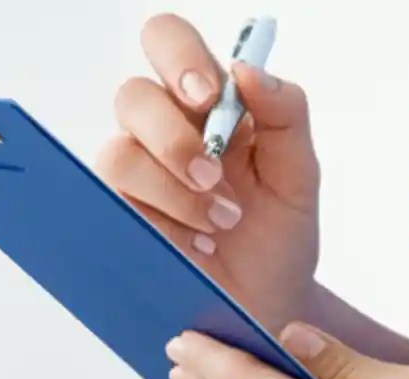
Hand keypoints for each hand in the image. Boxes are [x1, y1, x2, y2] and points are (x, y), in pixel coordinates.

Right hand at [95, 13, 320, 332]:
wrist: (264, 303)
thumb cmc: (278, 235)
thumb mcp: (299, 173)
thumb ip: (286, 112)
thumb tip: (247, 70)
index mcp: (205, 104)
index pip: (169, 44)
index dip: (179, 57)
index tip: (209, 96)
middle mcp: (161, 132)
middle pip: (133, 95)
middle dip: (173, 137)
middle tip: (214, 176)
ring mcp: (134, 177)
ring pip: (117, 152)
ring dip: (171, 189)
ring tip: (217, 224)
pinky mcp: (116, 218)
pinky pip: (109, 204)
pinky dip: (156, 221)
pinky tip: (189, 244)